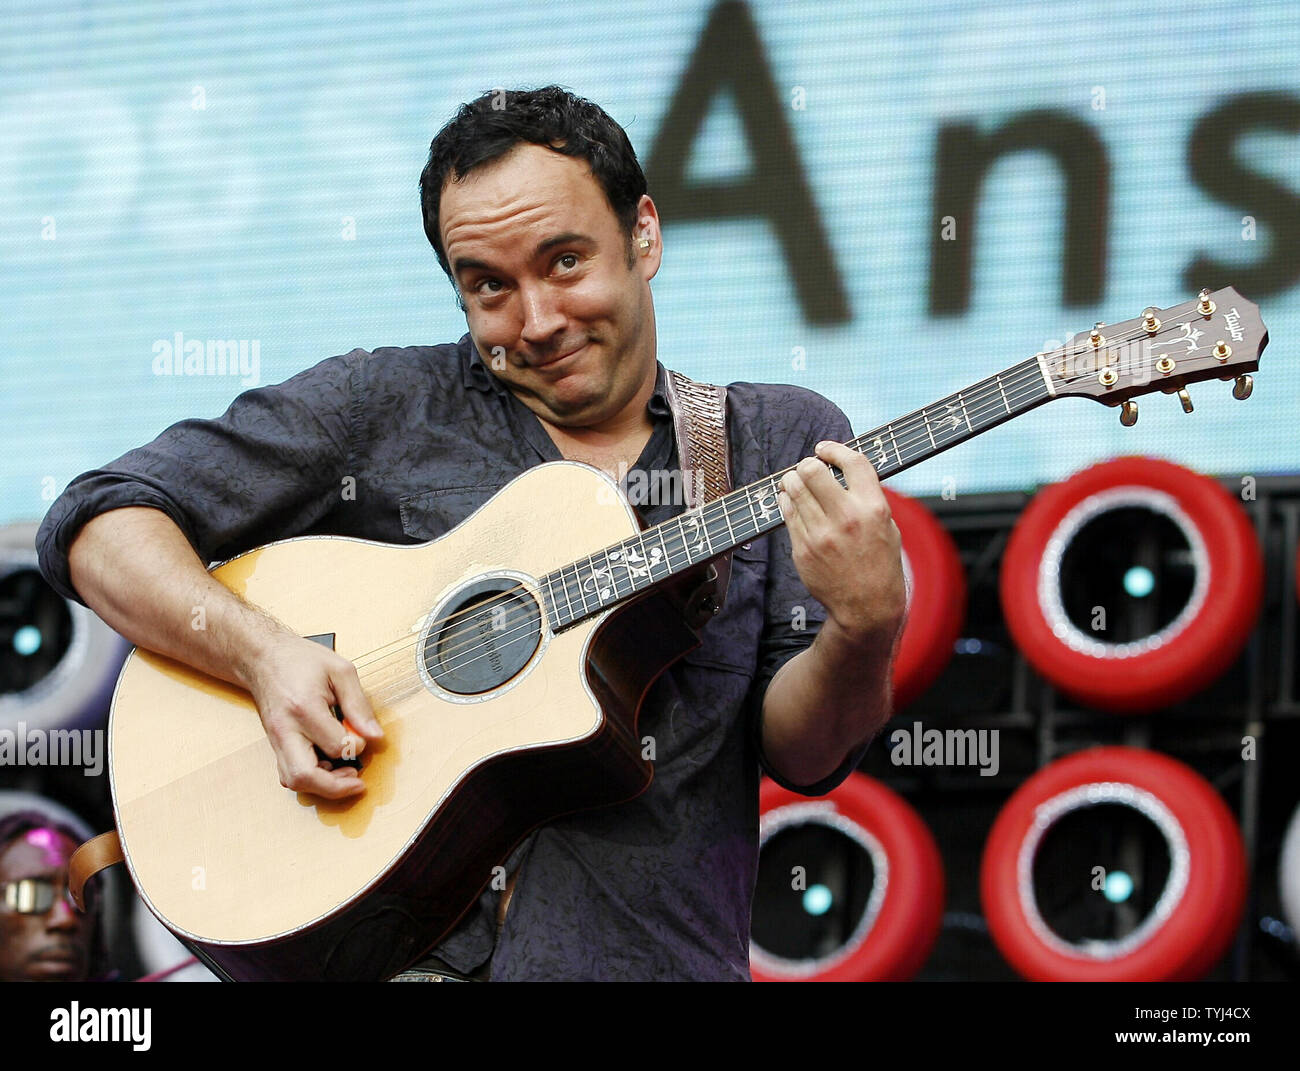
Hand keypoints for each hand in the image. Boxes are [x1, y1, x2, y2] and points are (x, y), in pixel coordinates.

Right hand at [240, 632, 384, 799]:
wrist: (263, 658)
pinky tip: (329, 767)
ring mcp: (276, 740)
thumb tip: (375, 736)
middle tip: (357, 780)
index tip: (364, 734)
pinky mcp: (275, 745)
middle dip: (335, 787)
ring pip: (293, 781)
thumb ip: (359, 705)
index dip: (357, 746)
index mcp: (304, 708)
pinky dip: (311, 778)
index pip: (335, 746)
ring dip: (322, 786)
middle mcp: (285, 730)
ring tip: (346, 774)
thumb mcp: (340, 671)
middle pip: (304, 776)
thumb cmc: (302, 660)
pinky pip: (289, 773)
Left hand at [777, 440, 906, 646]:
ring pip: (793, 489)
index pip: (852, 462)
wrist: (867, 605)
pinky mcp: (803, 549)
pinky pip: (787, 513)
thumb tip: (841, 468)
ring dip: (792, 481)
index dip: (834, 449)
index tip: (824, 449)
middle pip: (812, 470)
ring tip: (796, 484)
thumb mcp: (886, 524)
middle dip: (806, 465)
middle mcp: (846, 518)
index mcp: (873, 508)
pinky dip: (786, 501)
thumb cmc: (879, 562)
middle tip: (807, 469)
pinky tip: (792, 502)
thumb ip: (867, 496)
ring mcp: (821, 534)